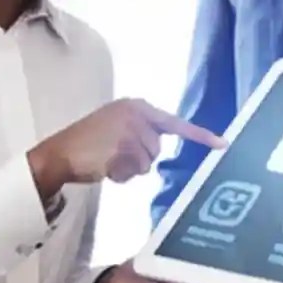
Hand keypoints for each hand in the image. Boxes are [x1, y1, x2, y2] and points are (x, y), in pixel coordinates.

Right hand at [28, 99, 225, 199]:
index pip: (175, 123)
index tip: (223, 144)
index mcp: (136, 106)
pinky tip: (104, 167)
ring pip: (148, 162)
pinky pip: (134, 171)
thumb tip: (158, 148)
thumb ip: (140, 131)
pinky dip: (121, 175)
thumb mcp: (116, 125)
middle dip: (139, 159)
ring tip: (107, 160)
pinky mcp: (122, 148)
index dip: (200, 136)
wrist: (58, 153)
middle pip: (157, 149)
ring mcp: (129, 130)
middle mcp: (136, 114)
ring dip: (129, 168)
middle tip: (114, 155)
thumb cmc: (87, 143)